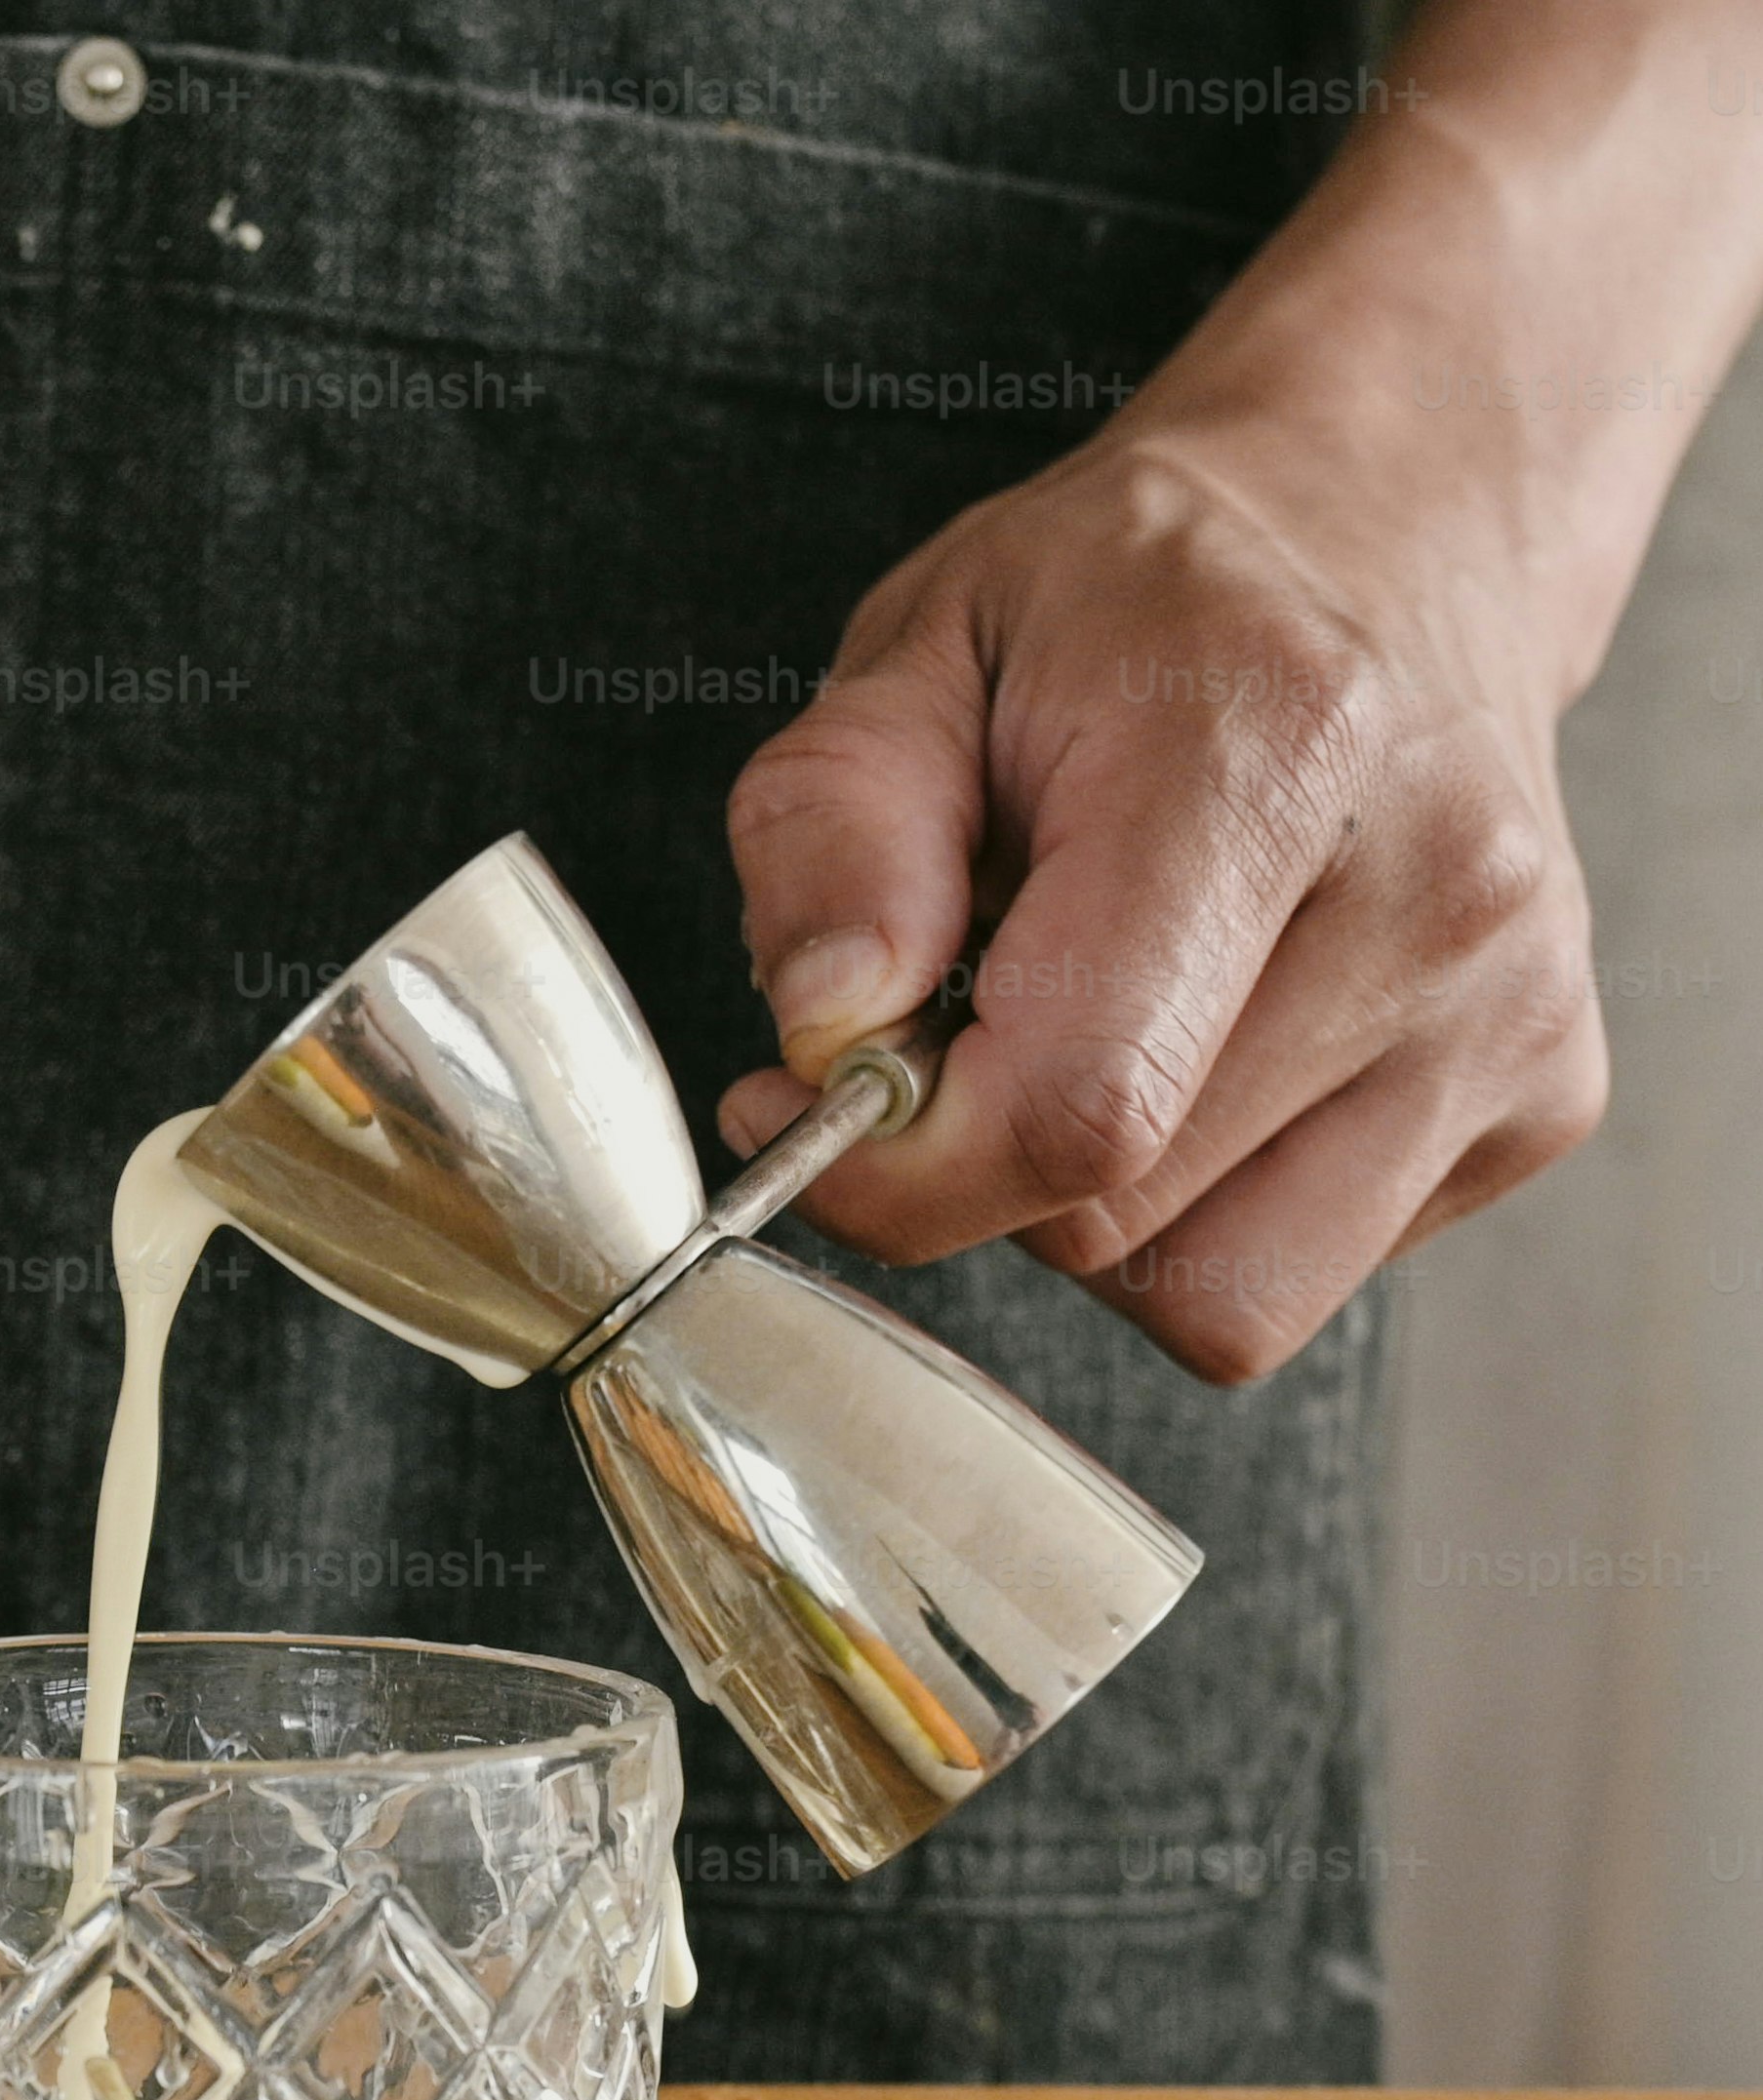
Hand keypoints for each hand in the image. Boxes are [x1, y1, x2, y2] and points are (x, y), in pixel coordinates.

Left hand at [718, 415, 1602, 1384]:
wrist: (1398, 534)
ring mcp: (1512, 1013)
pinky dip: (1208, 1213)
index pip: (1078, 1111)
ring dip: (1102, 1217)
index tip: (822, 1108)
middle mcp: (1438, 894)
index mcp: (1280, 751)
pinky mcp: (1541, 1100)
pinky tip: (1214, 1052)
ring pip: (1215, 1301)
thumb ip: (833, 828)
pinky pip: (1297, 1282)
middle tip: (973, 1020)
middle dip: (988, 1166)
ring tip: (1107, 1035)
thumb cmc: (1143, 606)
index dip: (907, 1172)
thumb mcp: (926, 643)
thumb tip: (825, 1027)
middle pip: (1118, 1225)